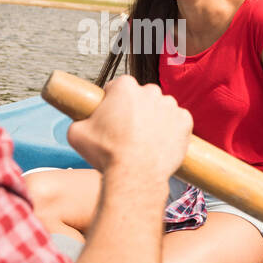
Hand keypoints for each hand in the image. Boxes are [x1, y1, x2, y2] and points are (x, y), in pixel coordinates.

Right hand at [67, 75, 191, 181]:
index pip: (118, 87)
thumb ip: (79, 120)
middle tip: (128, 131)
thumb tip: (80, 121)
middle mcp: (150, 90)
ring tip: (145, 141)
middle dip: (136, 109)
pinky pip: (178, 122)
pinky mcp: (185, 121)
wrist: (135, 176)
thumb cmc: (106, 154)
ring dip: (155, 119)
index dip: (113, 102)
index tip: (112, 116)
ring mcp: (170, 105)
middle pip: (141, 96)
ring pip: (161, 108)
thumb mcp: (76, 134)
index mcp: (124, 87)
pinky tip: (160, 144)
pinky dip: (172, 130)